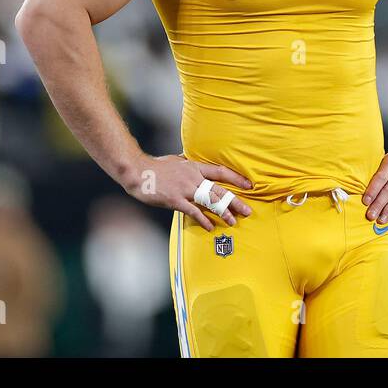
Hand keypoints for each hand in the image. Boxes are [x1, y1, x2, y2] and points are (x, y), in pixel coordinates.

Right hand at [123, 154, 253, 231]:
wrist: (138, 171)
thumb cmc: (156, 166)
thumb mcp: (175, 161)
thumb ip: (187, 164)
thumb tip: (192, 162)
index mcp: (194, 167)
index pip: (220, 172)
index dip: (236, 178)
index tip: (249, 185)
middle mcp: (193, 177)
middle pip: (219, 190)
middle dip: (235, 201)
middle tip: (248, 211)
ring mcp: (185, 189)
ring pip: (210, 202)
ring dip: (223, 213)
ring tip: (233, 221)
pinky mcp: (175, 200)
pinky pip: (193, 211)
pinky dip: (203, 220)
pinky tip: (210, 227)